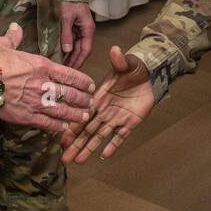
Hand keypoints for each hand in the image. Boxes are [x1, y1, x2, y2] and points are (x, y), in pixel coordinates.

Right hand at [0, 24, 94, 132]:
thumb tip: (15, 26)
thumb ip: (14, 37)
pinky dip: (58, 126)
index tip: (91, 85)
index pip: (70, 74)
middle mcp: (43, 84)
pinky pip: (47, 123)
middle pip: (70, 94)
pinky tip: (64, 127)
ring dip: (76, 114)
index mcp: (42, 66)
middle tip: (91, 103)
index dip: (83, 81)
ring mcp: (36, 102)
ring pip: (63, 110)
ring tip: (84, 117)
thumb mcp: (3, 45)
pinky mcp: (26, 116)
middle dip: (83, 99)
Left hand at [59, 1, 94, 69]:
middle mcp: (86, 31)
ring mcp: (81, 29)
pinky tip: (62, 53)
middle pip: (82, 50)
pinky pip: (73, 40)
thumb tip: (67, 50)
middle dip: (75, 60)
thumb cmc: (70, 1)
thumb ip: (67, 34)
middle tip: (66, 70)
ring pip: (77, 46)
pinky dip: (68, 48)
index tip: (72, 69)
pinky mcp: (75, 27)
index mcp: (88, 29)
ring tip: (63, 65)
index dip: (79, 60)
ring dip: (71, 55)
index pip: (86, 50)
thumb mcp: (66, 18)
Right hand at [61, 46, 154, 162]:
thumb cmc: (134, 69)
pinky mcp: (129, 123)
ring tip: (77, 160)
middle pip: (87, 130)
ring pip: (100, 136)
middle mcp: (104, 110)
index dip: (72, 125)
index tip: (61, 136)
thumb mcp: (127, 65)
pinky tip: (103, 156)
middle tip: (64, 158)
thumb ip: (120, 61)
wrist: (149, 77)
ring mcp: (116, 118)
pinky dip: (112, 146)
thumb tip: (116, 49)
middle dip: (76, 144)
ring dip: (89, 148)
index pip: (83, 113)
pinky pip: (119, 137)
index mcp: (99, 97)